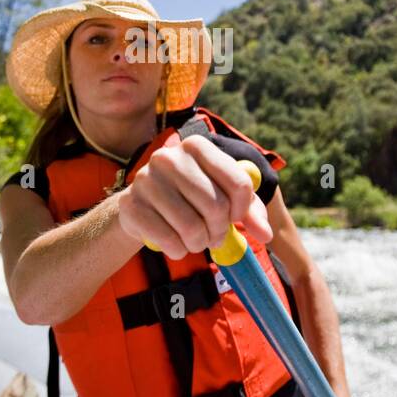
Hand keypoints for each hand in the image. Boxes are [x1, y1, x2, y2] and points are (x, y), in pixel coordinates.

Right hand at [117, 136, 272, 260]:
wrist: (142, 207)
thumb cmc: (189, 199)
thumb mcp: (222, 196)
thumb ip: (249, 211)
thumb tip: (266, 234)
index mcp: (196, 146)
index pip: (238, 182)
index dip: (243, 209)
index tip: (235, 218)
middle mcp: (169, 157)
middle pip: (215, 206)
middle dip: (219, 230)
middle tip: (215, 237)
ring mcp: (146, 179)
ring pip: (191, 227)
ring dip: (199, 243)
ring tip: (196, 241)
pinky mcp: (130, 205)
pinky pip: (168, 240)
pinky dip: (178, 250)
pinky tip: (176, 245)